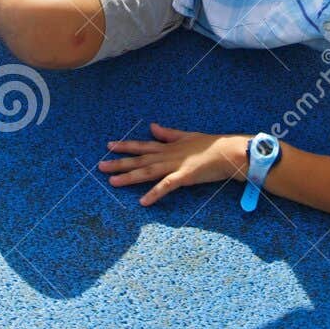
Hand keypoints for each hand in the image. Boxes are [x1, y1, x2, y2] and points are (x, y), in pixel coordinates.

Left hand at [98, 122, 248, 207]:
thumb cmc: (211, 145)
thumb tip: (153, 127)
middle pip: (139, 159)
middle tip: (100, 166)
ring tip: (112, 182)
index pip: (142, 145)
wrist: (229, 152)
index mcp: (168, 146)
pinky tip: (142, 201)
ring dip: (129, 177)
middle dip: (119, 163)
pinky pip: (166, 186)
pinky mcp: (185, 177)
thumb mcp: (187, 135)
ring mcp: (175, 166)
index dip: (125, 146)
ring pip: (147, 171)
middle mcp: (168, 155)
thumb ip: (168, 133)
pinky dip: (154, 193)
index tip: (109, 146)